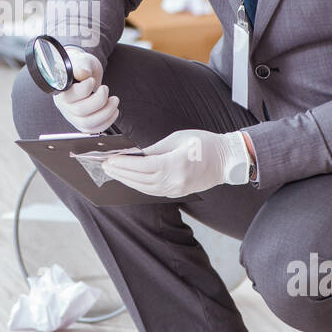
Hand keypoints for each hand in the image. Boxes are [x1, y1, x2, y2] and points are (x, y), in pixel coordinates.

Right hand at [52, 46, 118, 133]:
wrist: (85, 74)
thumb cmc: (82, 67)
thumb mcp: (83, 61)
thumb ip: (82, 65)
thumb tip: (82, 72)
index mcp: (60, 90)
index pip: (70, 96)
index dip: (84, 89)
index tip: (92, 80)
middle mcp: (64, 105)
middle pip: (80, 111)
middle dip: (99, 100)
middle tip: (106, 89)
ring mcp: (72, 116)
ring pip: (87, 123)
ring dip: (106, 113)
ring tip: (114, 100)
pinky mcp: (82, 122)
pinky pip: (93, 129)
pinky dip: (106, 122)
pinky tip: (113, 110)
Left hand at [101, 129, 250, 196]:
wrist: (227, 160)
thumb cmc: (204, 143)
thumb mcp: (177, 139)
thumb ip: (154, 149)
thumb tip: (133, 154)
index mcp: (176, 165)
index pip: (144, 166)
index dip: (125, 164)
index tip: (110, 159)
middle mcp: (176, 181)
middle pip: (141, 179)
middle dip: (121, 172)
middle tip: (104, 165)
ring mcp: (177, 190)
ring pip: (145, 188)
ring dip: (126, 180)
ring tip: (112, 171)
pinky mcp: (177, 193)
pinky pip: (152, 191)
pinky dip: (138, 185)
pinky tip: (128, 178)